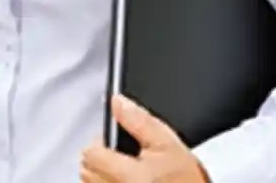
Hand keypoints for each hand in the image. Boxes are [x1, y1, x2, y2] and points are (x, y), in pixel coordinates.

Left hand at [79, 95, 209, 182]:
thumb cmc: (189, 178)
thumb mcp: (167, 142)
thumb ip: (138, 120)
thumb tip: (117, 101)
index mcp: (129, 176)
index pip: (90, 153)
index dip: (100, 143)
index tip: (113, 142)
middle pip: (86, 171)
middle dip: (99, 160)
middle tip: (123, 158)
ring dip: (102, 176)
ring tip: (127, 173)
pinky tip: (125, 181)